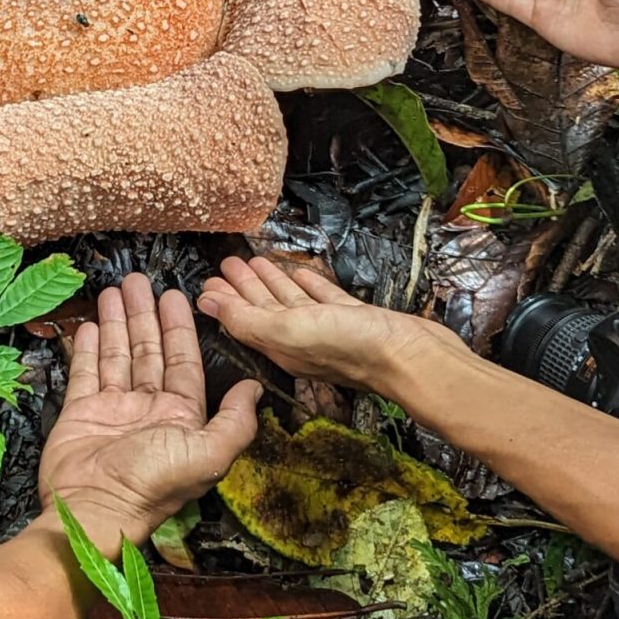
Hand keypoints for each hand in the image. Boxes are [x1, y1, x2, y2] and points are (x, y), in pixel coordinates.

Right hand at [37, 276, 261, 550]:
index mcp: (181, 417)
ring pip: (118, 356)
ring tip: (114, 290)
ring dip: (117, 323)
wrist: (92, 509)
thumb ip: (235, 422)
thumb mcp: (206, 455)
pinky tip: (91, 324)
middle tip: (139, 280)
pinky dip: (88, 349)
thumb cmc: (152, 483)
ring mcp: (113, 410)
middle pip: (149, 351)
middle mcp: (149, 410)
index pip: (184, 361)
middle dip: (145, 315)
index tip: (175, 295)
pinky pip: (86, 373)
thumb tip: (256, 390)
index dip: (180, 327)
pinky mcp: (81, 413)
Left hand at [198, 257, 444, 390]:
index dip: (225, 301)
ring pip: (292, 302)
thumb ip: (247, 319)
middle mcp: (301, 339)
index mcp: (280, 346)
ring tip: (256, 261)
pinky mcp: (355, 319)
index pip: (243, 320)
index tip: (207, 281)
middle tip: (228, 264)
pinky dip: (310, 285)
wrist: (412, 357)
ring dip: (273, 282)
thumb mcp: (288, 331)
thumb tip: (206, 302)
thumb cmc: (351, 347)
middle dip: (245, 287)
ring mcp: (329, 329)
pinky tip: (302, 273)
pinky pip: (324, 299)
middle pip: (264, 309)